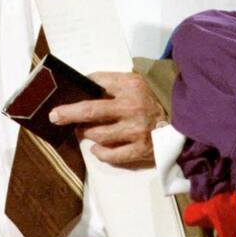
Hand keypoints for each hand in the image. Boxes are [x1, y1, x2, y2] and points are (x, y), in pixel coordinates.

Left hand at [48, 70, 166, 168]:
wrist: (181, 122)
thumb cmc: (150, 101)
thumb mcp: (135, 83)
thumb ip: (111, 82)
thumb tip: (83, 84)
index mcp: (131, 86)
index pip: (97, 82)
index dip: (80, 87)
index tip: (64, 93)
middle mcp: (132, 107)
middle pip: (91, 111)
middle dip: (68, 113)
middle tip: (54, 116)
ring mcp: (135, 131)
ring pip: (98, 134)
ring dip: (86, 133)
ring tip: (84, 131)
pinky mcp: (140, 150)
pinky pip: (111, 155)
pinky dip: (100, 152)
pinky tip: (96, 148)